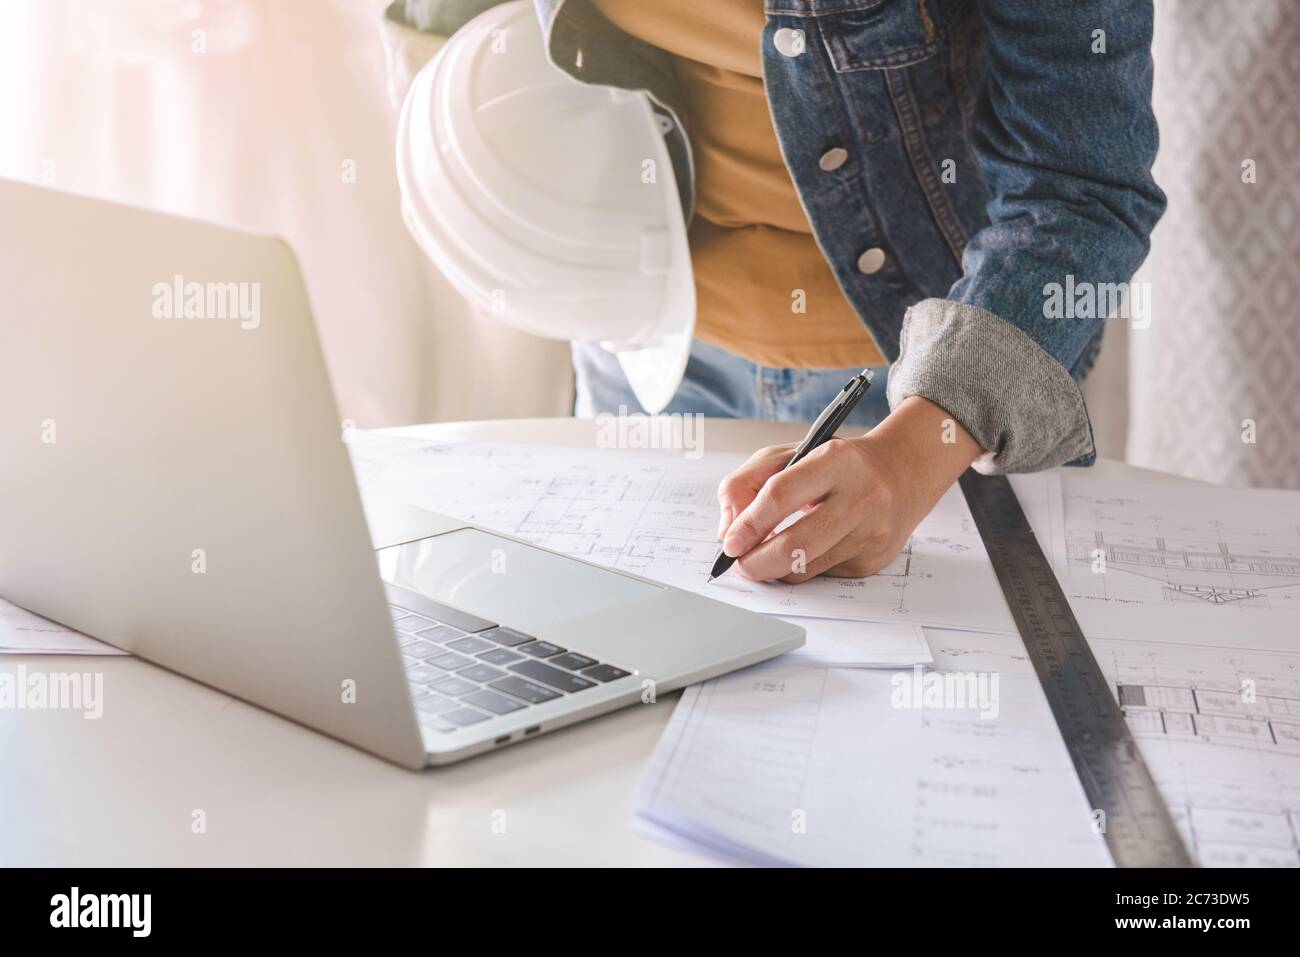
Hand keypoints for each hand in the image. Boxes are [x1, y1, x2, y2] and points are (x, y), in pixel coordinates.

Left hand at [715, 396, 982, 581]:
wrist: (902, 474)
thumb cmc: (838, 464)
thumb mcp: (790, 454)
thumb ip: (748, 483)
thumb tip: (727, 530)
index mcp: (835, 460)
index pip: (781, 495)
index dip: (749, 524)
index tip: (729, 543)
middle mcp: (860, 496)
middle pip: (795, 545)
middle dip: (756, 562)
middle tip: (740, 564)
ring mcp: (870, 532)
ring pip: (805, 568)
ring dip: (774, 570)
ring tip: (763, 558)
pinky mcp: (872, 559)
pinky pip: (821, 575)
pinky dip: (801, 569)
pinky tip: (803, 551)